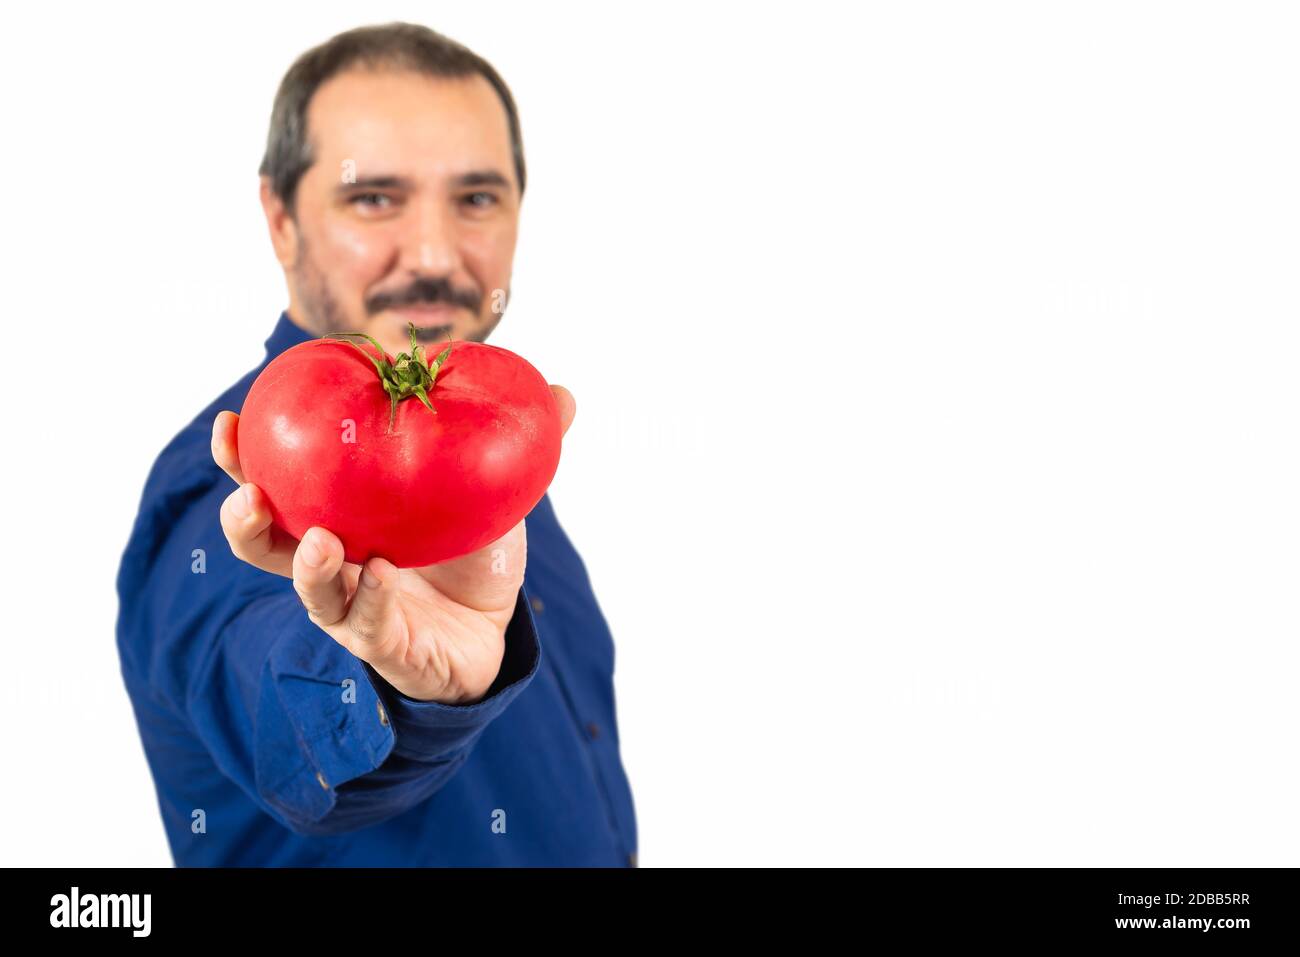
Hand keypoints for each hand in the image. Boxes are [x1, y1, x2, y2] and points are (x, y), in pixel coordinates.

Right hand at [211, 385, 576, 703]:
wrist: (496, 629)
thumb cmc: (472, 552)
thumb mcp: (492, 492)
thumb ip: (516, 444)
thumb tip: (564, 392)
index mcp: (341, 515)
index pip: (279, 484)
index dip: (246, 459)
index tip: (230, 421)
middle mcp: (334, 563)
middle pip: (266, 545)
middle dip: (244, 517)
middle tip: (248, 491)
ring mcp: (354, 607)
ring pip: (309, 593)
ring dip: (306, 565)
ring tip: (320, 539)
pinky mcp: (385, 645)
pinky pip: (369, 624)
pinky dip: (374, 599)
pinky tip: (384, 574)